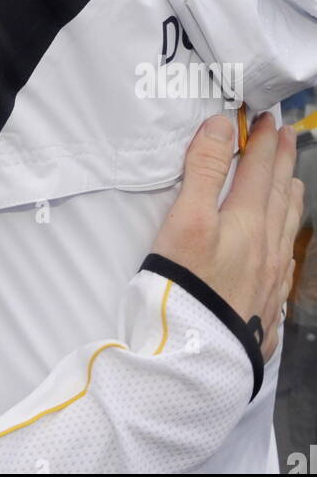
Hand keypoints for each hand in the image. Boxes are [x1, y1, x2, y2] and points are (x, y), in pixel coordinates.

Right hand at [151, 111, 303, 361]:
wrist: (195, 359)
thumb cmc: (184, 287)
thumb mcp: (186, 220)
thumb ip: (204, 171)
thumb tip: (221, 126)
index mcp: (249, 221)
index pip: (259, 169)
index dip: (262, 140)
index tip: (265, 116)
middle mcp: (268, 248)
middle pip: (280, 195)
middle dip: (281, 161)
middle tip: (285, 136)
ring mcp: (271, 280)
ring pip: (288, 228)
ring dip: (290, 197)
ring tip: (292, 181)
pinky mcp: (266, 307)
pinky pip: (285, 262)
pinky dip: (286, 239)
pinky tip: (284, 245)